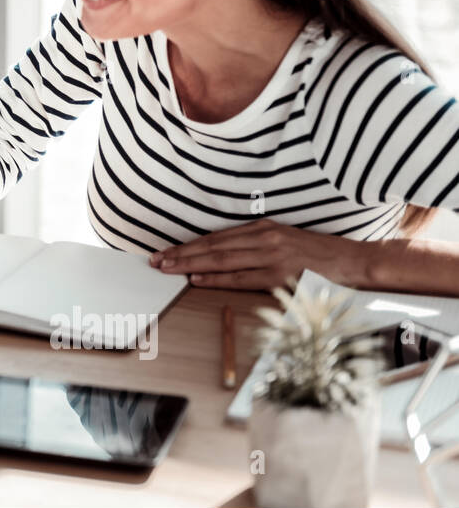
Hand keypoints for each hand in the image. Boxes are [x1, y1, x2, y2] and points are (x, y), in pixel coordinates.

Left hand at [149, 219, 366, 288]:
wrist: (353, 262)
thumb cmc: (317, 256)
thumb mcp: (283, 242)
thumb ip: (254, 246)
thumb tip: (220, 258)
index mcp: (262, 228)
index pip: (216, 237)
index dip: (188, 245)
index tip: (165, 251)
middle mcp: (264, 237)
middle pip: (213, 246)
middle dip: (181, 253)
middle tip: (155, 260)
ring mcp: (272, 255)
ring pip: (221, 260)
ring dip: (190, 264)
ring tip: (167, 268)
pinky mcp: (281, 273)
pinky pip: (241, 277)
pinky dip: (216, 278)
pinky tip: (196, 279)